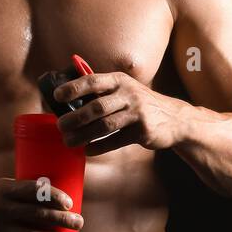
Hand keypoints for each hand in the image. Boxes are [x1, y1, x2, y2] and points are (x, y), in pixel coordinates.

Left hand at [54, 71, 182, 154]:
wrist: (174, 119)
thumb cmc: (139, 103)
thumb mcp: (124, 89)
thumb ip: (101, 91)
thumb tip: (67, 98)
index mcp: (119, 80)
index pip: (93, 81)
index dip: (74, 88)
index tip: (57, 96)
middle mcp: (129, 94)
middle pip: (96, 107)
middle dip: (75, 117)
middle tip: (59, 126)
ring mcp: (137, 113)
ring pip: (105, 126)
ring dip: (84, 135)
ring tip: (69, 142)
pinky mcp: (143, 131)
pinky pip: (116, 140)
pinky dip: (100, 147)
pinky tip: (87, 151)